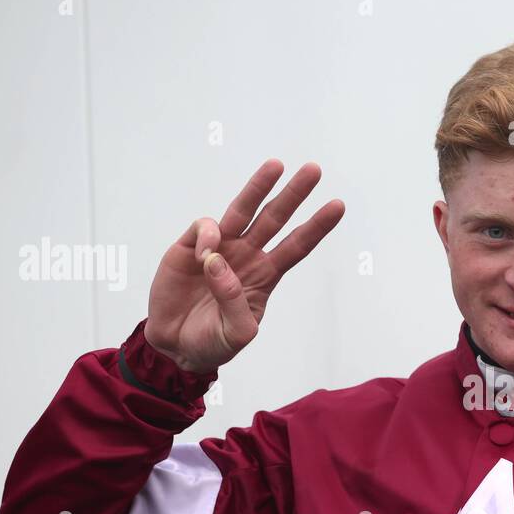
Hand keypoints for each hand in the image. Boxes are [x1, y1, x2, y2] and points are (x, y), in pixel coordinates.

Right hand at [145, 159, 343, 372]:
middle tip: (314, 170)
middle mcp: (247, 256)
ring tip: (276, 166)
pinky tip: (204, 256)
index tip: (338, 205)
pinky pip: (206, 228)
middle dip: (295, 194)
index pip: (297, 246)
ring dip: (259, 187)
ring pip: (244, 210)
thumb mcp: (236, 334)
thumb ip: (234, 301)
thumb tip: (218, 261)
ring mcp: (220, 248)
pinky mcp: (190, 246)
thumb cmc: (212, 342)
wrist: (175, 347)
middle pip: (276, 219)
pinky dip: (208, 236)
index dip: (317, 226)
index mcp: (266, 275)